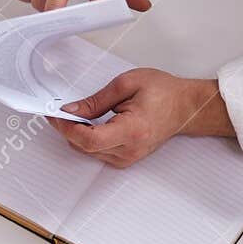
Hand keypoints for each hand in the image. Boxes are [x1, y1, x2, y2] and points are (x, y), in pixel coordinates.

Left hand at [47, 69, 230, 167]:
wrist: (186, 107)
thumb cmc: (164, 92)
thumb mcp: (127, 84)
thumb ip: (96, 100)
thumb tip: (70, 110)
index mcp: (132, 130)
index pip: (89, 139)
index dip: (66, 128)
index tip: (55, 115)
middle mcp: (129, 149)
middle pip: (84, 147)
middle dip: (67, 128)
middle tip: (59, 112)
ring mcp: (127, 158)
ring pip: (87, 151)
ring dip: (75, 134)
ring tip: (74, 115)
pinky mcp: (125, 159)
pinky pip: (96, 152)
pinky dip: (87, 139)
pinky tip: (87, 125)